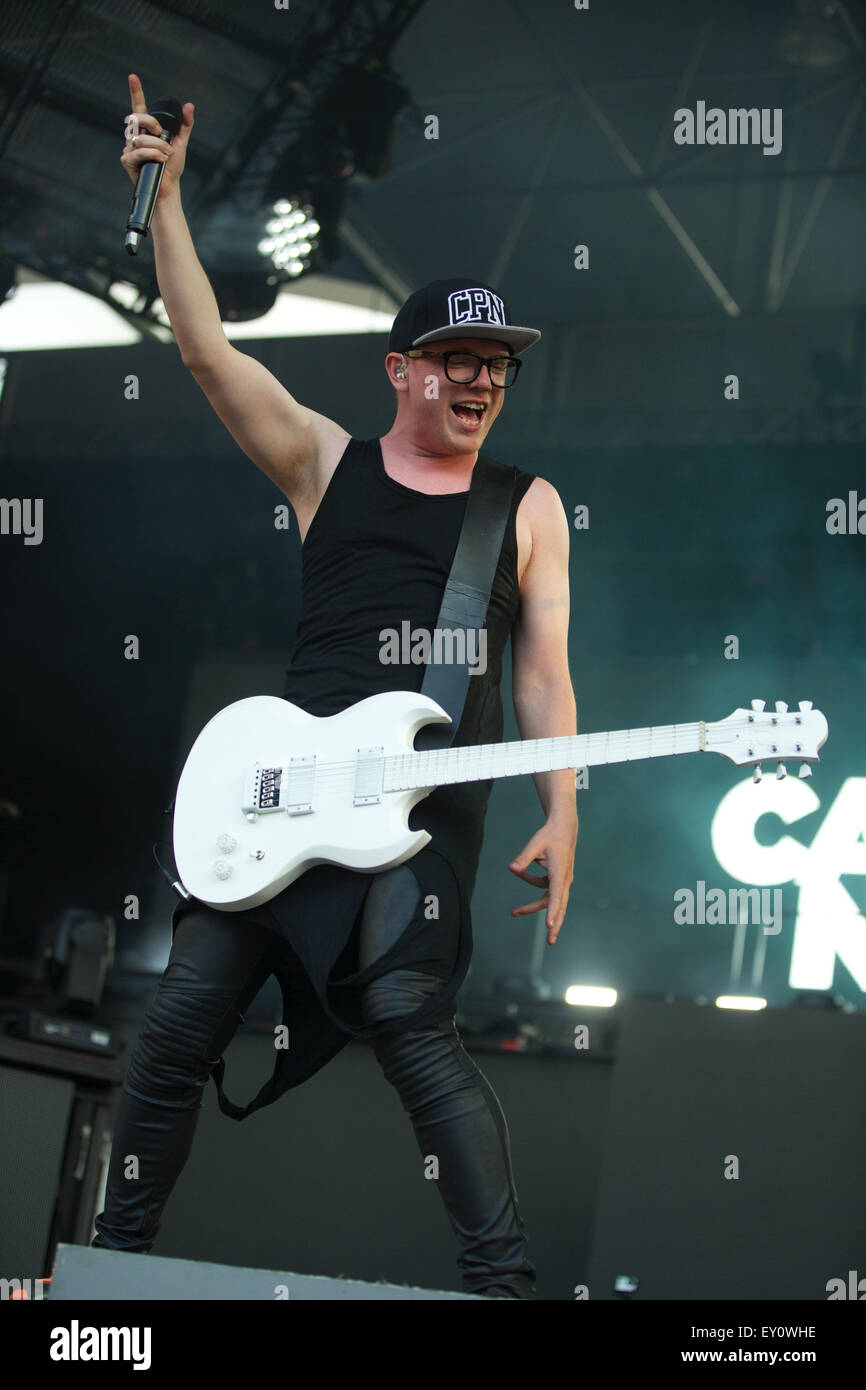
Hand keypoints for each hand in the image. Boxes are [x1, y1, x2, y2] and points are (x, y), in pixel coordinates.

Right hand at [120, 73, 193, 203]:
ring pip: (139, 137)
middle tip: (163, 134)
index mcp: (146, 129)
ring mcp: (129, 148)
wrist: (168, 187)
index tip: (133, 77)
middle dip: (151, 123)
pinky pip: (138, 152)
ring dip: (157, 145)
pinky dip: (152, 154)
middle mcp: (135, 136)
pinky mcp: (127, 161)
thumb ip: (185, 125)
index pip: (139, 107)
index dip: (136, 92)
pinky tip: (160, 160)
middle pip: (136, 118)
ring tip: (167, 155)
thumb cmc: (172, 167)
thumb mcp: (181, 143)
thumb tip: (189, 106)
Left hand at [509, 816, 576, 944]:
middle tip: (550, 941)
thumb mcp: (535, 844)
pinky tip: (520, 874)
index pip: (555, 895)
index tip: (548, 925)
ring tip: (514, 912)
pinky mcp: (558, 879)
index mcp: (559, 872)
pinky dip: (532, 883)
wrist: (564, 829)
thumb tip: (512, 869)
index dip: (553, 911)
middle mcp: (564, 880)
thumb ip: (523, 857)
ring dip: (534, 907)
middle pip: (560, 907)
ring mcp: (562, 881)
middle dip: (555, 924)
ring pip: (551, 901)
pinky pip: (544, 889)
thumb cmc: (550, 836)